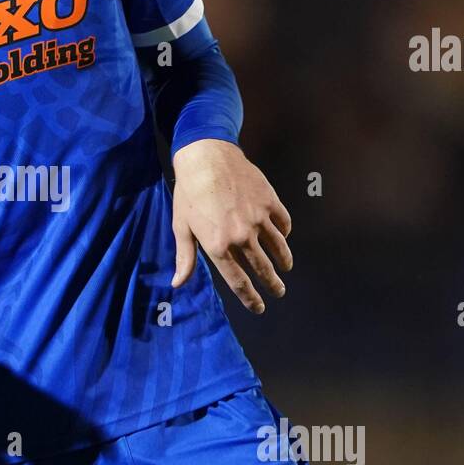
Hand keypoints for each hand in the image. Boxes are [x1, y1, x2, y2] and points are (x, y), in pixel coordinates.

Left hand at [171, 139, 291, 313]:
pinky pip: (283, 223)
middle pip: (263, 269)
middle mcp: (242, 236)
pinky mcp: (269, 201)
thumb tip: (177, 283)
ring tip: (286, 269)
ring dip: (283, 261)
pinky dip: (285, 233)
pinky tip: (284, 237)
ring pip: (278, 247)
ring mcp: (258, 219)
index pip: (239, 282)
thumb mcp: (182, 226)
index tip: (259, 308)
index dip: (250, 298)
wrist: (207, 157)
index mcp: (218, 247)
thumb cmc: (189, 193)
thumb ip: (185, 258)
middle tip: (279, 292)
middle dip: (272, 284)